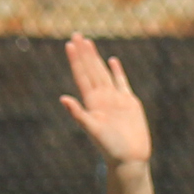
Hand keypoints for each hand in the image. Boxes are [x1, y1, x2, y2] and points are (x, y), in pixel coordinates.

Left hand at [59, 34, 150, 166]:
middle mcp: (102, 98)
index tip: (69, 44)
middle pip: (90, 70)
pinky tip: (112, 61)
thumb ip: (78, 114)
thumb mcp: (93, 130)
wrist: (129, 159)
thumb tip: (63, 98)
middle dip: (84, 53)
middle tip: (76, 34)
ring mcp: (115, 99)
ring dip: (95, 58)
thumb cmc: (110, 148)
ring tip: (88, 42)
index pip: (81, 76)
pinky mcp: (129, 103)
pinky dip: (116, 72)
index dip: (76, 60)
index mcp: (92, 103)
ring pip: (103, 73)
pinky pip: (121, 83)